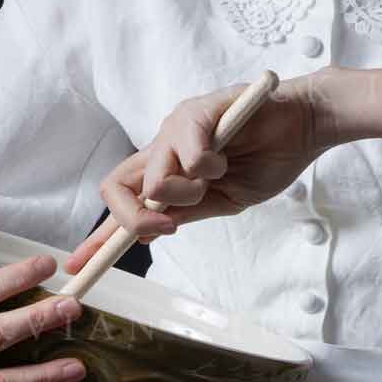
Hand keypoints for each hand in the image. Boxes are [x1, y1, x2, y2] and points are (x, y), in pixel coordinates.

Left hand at [62, 74, 325, 275]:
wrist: (303, 126)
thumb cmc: (267, 158)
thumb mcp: (224, 201)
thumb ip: (187, 212)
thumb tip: (148, 231)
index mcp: (167, 169)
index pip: (121, 204)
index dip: (98, 239)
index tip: (78, 268)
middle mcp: (162, 147)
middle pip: (113, 188)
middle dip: (134, 220)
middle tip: (169, 227)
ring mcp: (175, 129)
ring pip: (154, 181)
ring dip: (189, 193)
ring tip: (220, 174)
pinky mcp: (195, 113)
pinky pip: (188, 157)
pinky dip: (209, 167)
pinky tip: (229, 155)